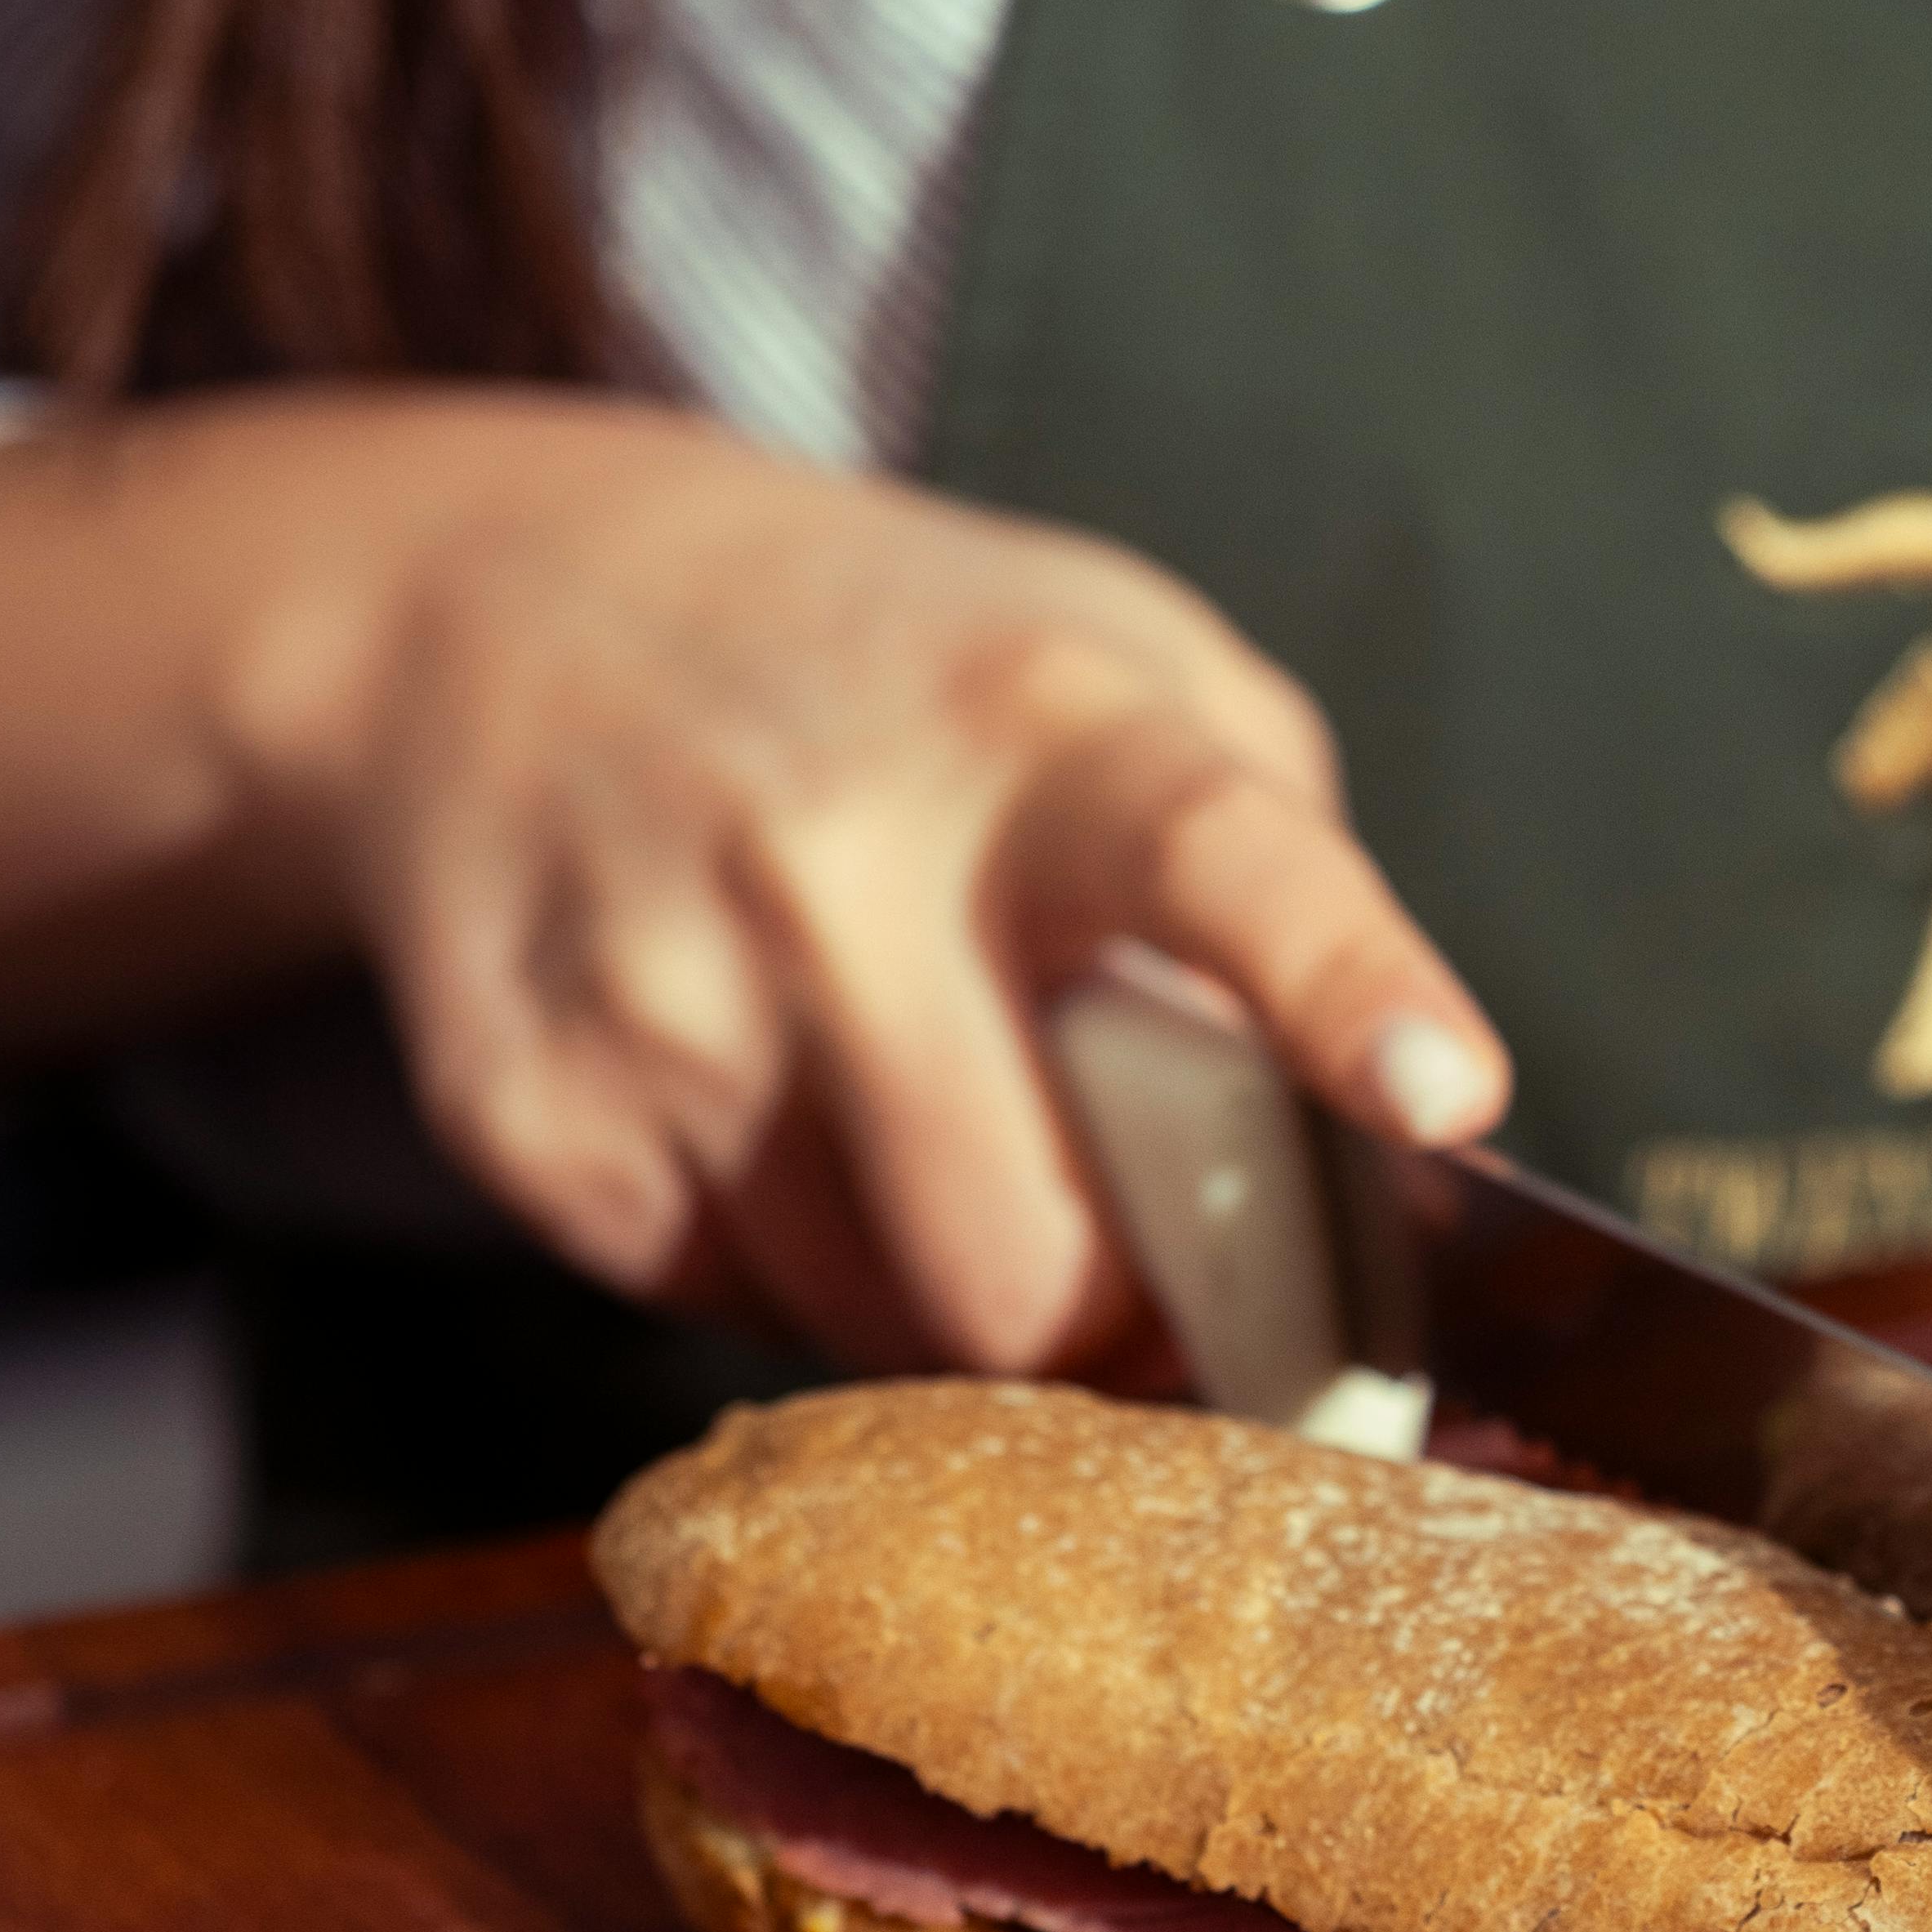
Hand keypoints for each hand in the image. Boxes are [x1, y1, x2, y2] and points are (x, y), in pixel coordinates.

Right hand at [282, 407, 1503, 1369]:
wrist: (490, 601)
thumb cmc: (888, 669)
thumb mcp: (1114, 662)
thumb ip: (1279, 865)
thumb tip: (1385, 1138)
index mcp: (1046, 729)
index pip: (1219, 865)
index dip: (1340, 989)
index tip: (1441, 1091)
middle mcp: (840, 857)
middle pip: (1033, 1264)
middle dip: (1103, 1305)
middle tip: (1111, 1235)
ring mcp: (663, 992)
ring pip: (884, 1330)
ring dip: (939, 1288)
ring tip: (902, 1114)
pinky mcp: (529, 1109)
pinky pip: (728, 1310)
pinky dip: (778, 1262)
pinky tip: (757, 1105)